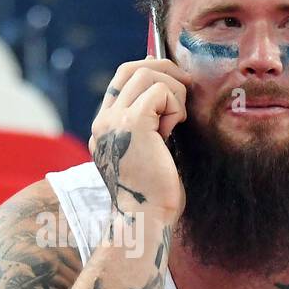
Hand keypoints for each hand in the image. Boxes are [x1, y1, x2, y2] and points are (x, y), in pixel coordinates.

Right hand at [88, 58, 188, 225]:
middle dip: (164, 69)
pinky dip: (175, 106)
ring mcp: (113, 121)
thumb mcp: (149, 153)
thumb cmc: (155, 195)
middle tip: (186, 87)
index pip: (121, 79)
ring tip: (176, 123)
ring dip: (173, 93)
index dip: (150, 70)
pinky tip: (172, 132)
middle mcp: (102, 122)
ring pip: (147, 75)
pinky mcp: (131, 123)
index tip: (175, 85)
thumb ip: (150, 126)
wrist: (146, 219)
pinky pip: (160, 92)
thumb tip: (170, 92)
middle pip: (131, 68)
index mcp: (104, 129)